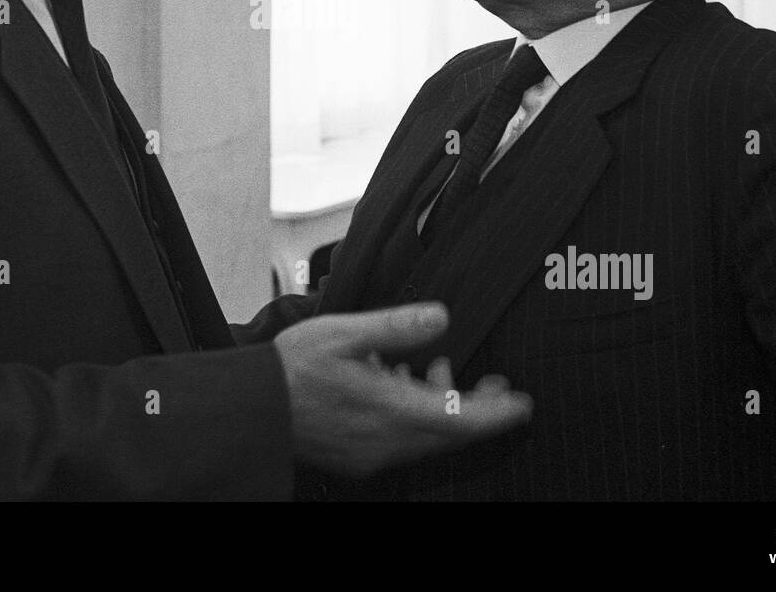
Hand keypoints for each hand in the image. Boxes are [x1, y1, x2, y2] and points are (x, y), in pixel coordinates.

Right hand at [273, 302, 531, 477]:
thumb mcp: (344, 332)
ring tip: (444, 372)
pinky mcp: (358, 457)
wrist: (252, 409)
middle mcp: (387, 441)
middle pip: (450, 433)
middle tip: (501, 385)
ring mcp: (372, 454)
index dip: (496, 413)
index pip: (460, 420)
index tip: (523, 404)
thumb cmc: (292, 368)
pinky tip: (402, 384)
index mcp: (390, 411)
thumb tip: (442, 317)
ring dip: (444, 408)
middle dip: (479, 409)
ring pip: (426, 437)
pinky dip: (416, 415)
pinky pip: (402, 440)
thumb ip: (396, 327)